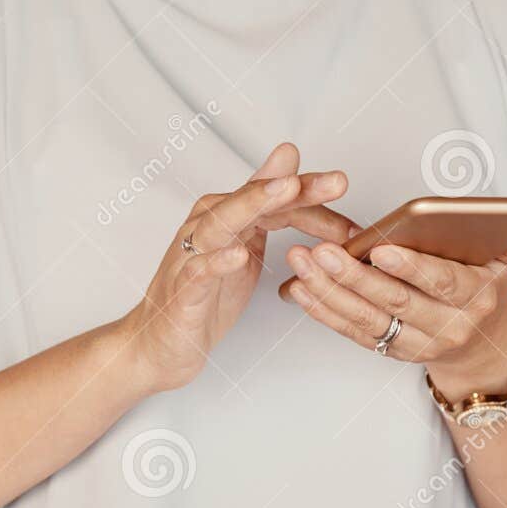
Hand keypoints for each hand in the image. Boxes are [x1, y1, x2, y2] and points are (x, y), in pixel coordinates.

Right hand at [122, 143, 353, 391]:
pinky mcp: (183, 290)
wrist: (160, 343)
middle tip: (335, 181)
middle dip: (296, 188)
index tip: (346, 191)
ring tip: (286, 190)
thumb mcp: (248, 247)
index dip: (314, 194)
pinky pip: (199, 272)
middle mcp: (207, 226)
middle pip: (254, 199)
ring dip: (254, 204)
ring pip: (223, 222)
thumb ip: (272, 210)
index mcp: (227, 216)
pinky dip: (217, 262)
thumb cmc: (206, 296)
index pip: (274, 196)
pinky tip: (239, 255)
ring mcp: (192, 256)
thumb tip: (293, 163)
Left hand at [280, 235, 506, 393]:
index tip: (380, 248)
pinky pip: (353, 332)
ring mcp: (416, 344)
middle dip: (354, 276)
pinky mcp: (391, 352)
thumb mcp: (505, 267)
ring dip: (328, 292)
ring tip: (301, 263)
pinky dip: (323, 311)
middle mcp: (445, 327)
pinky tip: (299, 288)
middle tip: (322, 250)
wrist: (482, 349)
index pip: (440, 282)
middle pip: (394, 302)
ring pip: (367, 319)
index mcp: (474, 299)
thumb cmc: (486, 293)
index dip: (411, 267)